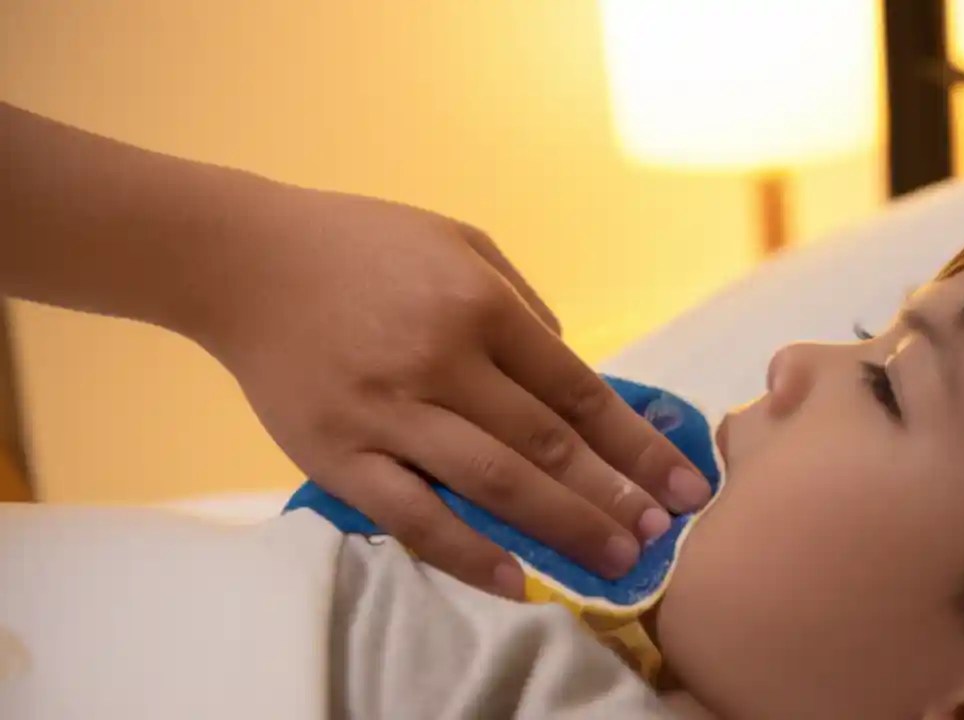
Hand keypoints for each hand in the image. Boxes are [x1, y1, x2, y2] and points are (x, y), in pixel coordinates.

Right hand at [205, 187, 710, 597]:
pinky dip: (464, 551)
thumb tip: (571, 364)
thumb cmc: (360, 245)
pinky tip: (513, 578)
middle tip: (660, 537)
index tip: (681, 482)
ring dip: (562, 527)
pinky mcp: (338, 454)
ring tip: (614, 561)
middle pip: (548, 443)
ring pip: (493, 482)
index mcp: (478, 306)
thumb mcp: (457, 241)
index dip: (635, 443)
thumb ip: (520, 302)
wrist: (243, 261)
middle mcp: (441, 360)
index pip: (577, 390)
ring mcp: (388, 412)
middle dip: (614, 495)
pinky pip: (411, 514)